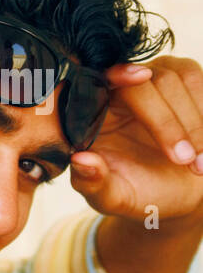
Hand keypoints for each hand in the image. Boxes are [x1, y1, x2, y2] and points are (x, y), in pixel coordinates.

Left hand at [69, 56, 202, 223]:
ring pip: (175, 80)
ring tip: (198, 164)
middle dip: (166, 124)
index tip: (140, 76)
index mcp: (90, 115)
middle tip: (183, 159)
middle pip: (143, 86)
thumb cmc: (135, 192)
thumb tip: (81, 160)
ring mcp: (152, 80)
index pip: (96, 83)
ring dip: (192, 124)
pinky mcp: (183, 79)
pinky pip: (198, 82)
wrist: (174, 192)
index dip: (116, 75)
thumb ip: (92, 183)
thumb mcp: (111, 197)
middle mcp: (119, 90)